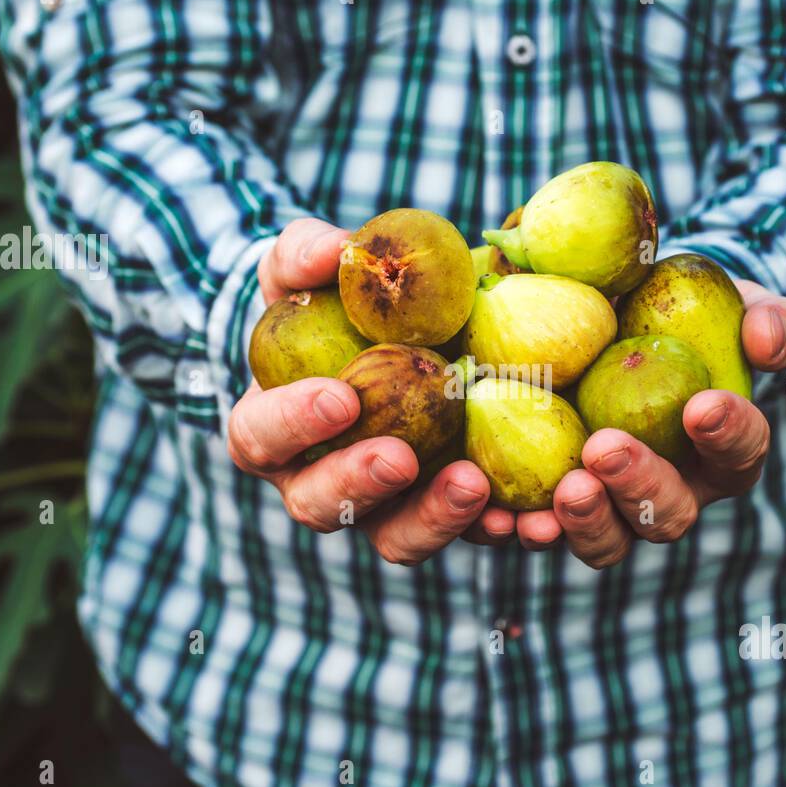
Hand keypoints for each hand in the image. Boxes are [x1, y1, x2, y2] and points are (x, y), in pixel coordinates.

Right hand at [228, 220, 490, 564]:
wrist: (386, 339)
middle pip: (320, 504)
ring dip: (432, 519)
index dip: (293, 424)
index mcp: (269, 430)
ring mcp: (379, 507)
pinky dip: (491, 526)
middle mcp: (315, 481)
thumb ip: (307, 253)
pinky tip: (524, 514)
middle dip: (358, 485)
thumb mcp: (308, 270)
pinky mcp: (437, 514)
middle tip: (400, 459)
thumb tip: (335, 249)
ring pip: (393, 537)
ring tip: (474, 486)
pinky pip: (462, 534)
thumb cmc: (329, 305)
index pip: (261, 436)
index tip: (340, 397)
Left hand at [467, 279, 785, 567]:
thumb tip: (767, 341)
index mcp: (719, 454)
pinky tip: (488, 507)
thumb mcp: (733, 300)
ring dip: (582, 522)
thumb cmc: (678, 310)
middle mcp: (665, 494)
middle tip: (606, 449)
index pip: (738, 455)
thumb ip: (771, 318)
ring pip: (603, 540)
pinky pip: (528, 527)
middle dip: (638, 488)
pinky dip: (508, 526)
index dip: (728, 436)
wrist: (600, 313)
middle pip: (665, 516)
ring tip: (562, 490)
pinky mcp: (542, 502)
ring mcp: (604, 506)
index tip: (703, 405)